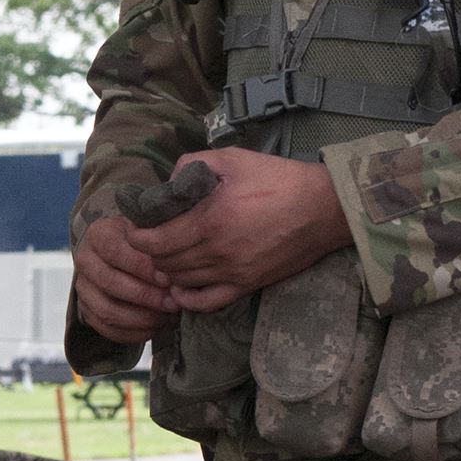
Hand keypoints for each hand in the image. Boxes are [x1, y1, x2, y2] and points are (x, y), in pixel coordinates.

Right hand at [72, 211, 178, 339]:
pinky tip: (156, 327)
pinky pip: (107, 329)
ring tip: (166, 317)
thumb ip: (156, 249)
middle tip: (172, 303)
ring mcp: (83, 288)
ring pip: (107, 310)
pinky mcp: (87, 310)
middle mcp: (85, 260)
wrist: (121, 254)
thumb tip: (174, 277)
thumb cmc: (141, 243)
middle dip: (146, 297)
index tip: (168, 279)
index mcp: (98, 235)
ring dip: (141, 318)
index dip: (143, 269)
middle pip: (110, 283)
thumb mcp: (148, 234)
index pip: (115, 252)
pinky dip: (134, 333)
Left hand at [130, 147, 350, 313]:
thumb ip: (192, 166)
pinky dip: (187, 298)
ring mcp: (232, 272)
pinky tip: (181, 287)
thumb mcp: (232, 159)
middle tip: (152, 237)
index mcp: (209, 219)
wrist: (322, 209)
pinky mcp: (247, 285)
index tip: (137, 226)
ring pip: (181, 281)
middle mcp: (217, 252)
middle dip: (151, 251)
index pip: (155, 240)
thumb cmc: (279, 180)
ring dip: (168, 270)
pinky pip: (207, 302)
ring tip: (168, 254)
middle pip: (164, 263)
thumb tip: (168, 183)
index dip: (138, 235)